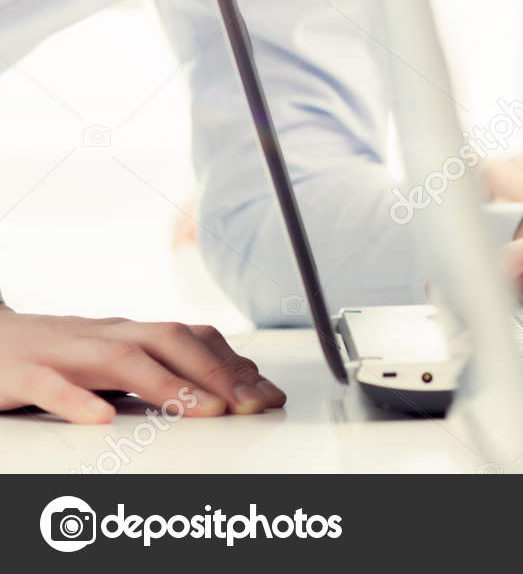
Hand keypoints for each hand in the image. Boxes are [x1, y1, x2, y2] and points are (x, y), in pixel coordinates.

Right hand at [0, 307, 286, 423]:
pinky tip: (100, 419)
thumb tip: (235, 384)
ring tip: (205, 410)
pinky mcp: (22, 373)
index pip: (196, 339)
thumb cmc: (60, 355)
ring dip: (169, 384)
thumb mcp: (118, 361)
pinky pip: (50, 384)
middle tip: (250, 405)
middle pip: (171, 340)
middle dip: (218, 372)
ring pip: (122, 359)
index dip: (236, 365)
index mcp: (133, 333)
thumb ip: (168, 369)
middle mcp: (108, 335)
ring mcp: (66, 351)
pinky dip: (77, 400)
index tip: (269, 395)